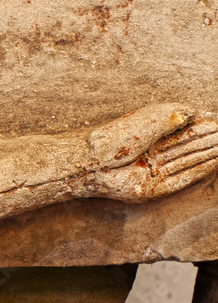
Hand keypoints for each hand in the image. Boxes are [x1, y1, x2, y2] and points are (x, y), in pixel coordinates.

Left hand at [88, 105, 217, 201]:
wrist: (96, 163)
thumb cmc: (117, 138)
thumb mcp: (150, 120)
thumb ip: (173, 116)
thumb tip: (193, 112)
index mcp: (145, 138)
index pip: (177, 133)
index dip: (198, 129)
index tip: (216, 123)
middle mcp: (149, 156)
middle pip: (184, 148)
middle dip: (205, 142)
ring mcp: (151, 173)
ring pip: (185, 163)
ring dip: (206, 155)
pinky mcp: (151, 191)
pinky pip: (180, 180)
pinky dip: (198, 171)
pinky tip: (214, 163)